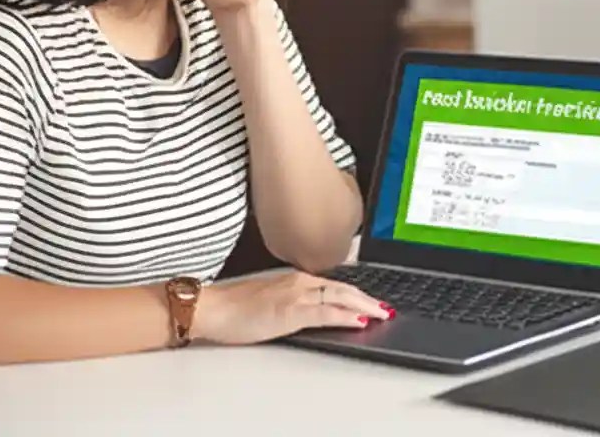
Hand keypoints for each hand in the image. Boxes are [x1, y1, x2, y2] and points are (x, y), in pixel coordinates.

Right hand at [194, 271, 392, 345]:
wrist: (212, 309)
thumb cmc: (235, 307)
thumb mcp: (272, 301)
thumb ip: (295, 301)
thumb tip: (315, 310)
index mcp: (296, 278)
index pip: (335, 284)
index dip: (358, 293)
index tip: (373, 300)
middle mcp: (299, 282)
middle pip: (343, 288)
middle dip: (368, 298)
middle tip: (386, 308)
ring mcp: (296, 295)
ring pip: (339, 297)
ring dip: (364, 306)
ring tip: (382, 314)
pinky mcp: (290, 312)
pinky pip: (324, 313)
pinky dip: (344, 316)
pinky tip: (358, 321)